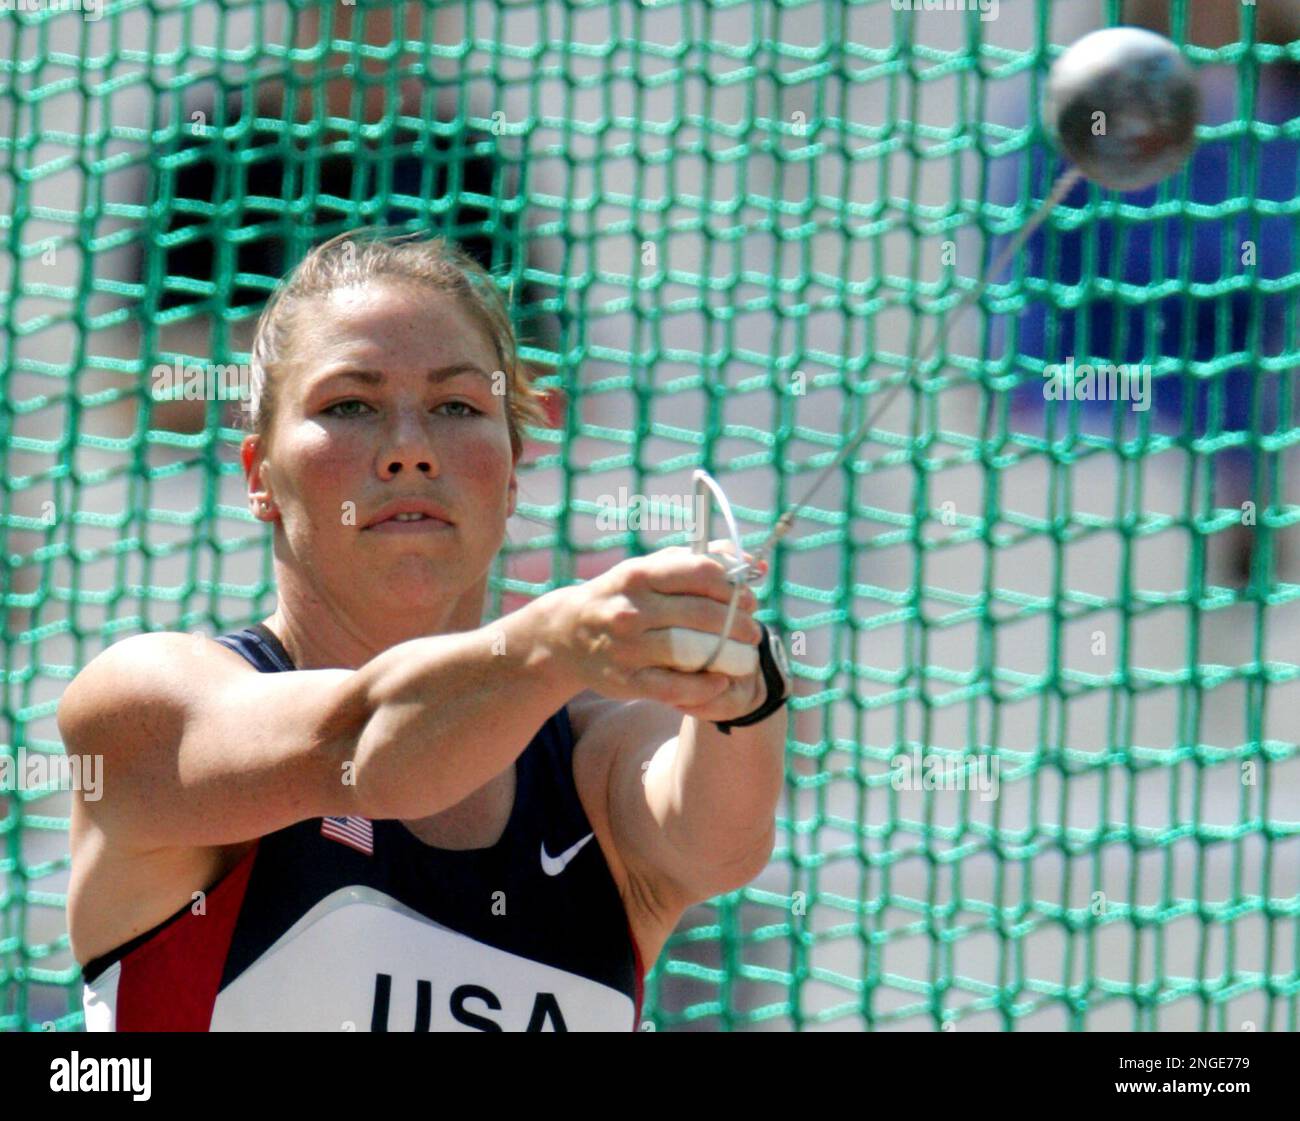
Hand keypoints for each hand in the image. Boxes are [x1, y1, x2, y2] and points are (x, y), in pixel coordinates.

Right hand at [540, 539, 764, 709]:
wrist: (567, 634)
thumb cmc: (623, 597)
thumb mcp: (649, 569)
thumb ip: (699, 561)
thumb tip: (754, 564)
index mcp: (640, 574)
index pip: (700, 572)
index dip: (733, 587)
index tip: (747, 598)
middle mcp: (631, 609)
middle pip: (702, 615)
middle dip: (739, 624)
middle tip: (752, 631)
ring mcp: (626, 646)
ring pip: (691, 651)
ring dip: (728, 656)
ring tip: (744, 657)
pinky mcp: (625, 680)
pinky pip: (674, 687)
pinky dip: (703, 687)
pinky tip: (719, 681)